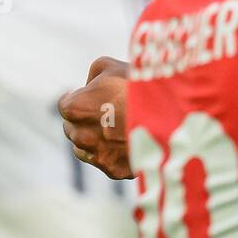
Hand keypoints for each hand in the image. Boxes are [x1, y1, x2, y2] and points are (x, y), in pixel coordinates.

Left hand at [58, 56, 131, 179]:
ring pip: (85, 148)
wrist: (171, 115)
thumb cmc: (140, 87)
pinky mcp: (115, 170)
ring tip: (120, 127)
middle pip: (73, 128)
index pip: (65, 104)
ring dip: (95, 139)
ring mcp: (98, 156)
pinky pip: (108, 162)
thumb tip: (91, 84)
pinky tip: (131, 141)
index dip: (79, 98)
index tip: (91, 96)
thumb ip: (95, 73)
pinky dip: (115, 154)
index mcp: (75, 108)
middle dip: (86, 120)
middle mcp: (80, 136)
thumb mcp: (114, 67)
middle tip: (109, 110)